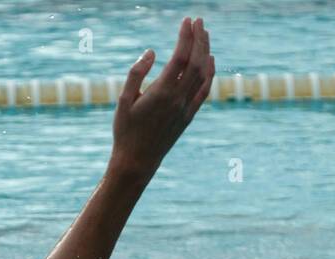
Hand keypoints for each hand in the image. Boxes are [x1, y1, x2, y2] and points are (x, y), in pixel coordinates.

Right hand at [108, 17, 214, 181]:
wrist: (137, 161)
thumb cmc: (125, 131)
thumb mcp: (123, 101)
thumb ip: (136, 74)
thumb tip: (150, 52)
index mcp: (161, 92)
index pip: (180, 57)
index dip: (185, 36)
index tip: (187, 20)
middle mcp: (177, 98)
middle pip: (195, 61)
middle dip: (199, 38)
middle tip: (198, 21)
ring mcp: (186, 107)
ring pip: (202, 74)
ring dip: (205, 51)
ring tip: (204, 34)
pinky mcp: (188, 115)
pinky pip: (204, 90)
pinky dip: (210, 73)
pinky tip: (210, 59)